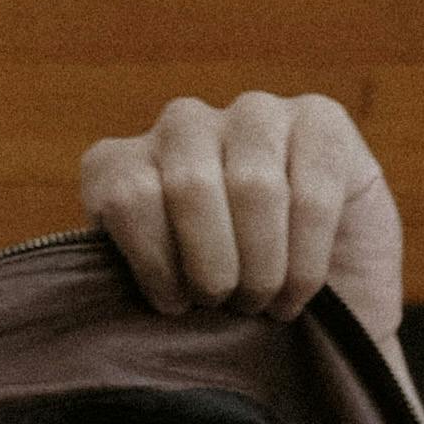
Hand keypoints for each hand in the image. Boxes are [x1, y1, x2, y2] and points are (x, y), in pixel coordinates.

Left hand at [81, 93, 403, 338]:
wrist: (321, 303)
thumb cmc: (220, 308)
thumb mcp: (156, 298)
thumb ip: (120, 286)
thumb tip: (102, 300)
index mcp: (124, 164)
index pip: (123, 192)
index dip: (155, 263)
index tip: (177, 305)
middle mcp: (183, 124)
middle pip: (189, 184)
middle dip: (213, 266)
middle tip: (228, 305)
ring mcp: (254, 114)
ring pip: (252, 184)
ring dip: (261, 266)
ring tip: (264, 303)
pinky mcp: (321, 120)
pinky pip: (310, 194)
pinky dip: (304, 261)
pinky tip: (297, 292)